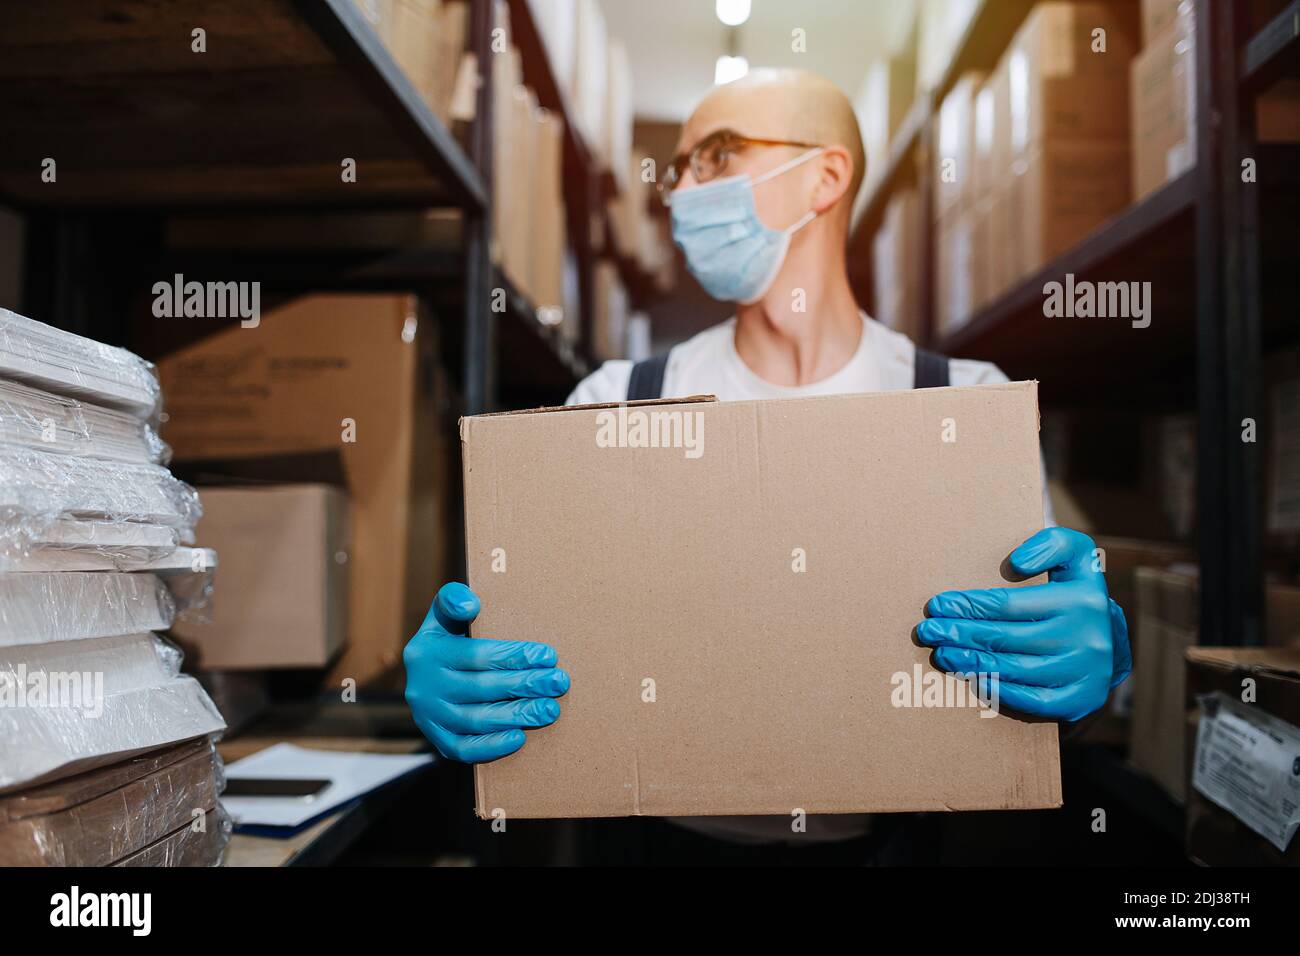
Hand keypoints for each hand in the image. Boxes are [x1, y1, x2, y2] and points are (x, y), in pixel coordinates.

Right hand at [403, 582, 569, 761]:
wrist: (428, 674)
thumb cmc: (449, 637)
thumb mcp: (445, 613)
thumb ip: (454, 599)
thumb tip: (470, 604)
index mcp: (426, 651)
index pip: (476, 655)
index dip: (514, 656)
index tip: (547, 656)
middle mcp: (422, 686)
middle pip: (481, 688)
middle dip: (525, 685)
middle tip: (558, 683)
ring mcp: (427, 716)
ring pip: (475, 720)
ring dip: (517, 715)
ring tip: (549, 709)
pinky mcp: (435, 739)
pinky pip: (463, 749)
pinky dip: (491, 746)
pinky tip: (519, 737)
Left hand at [915, 527, 1131, 721]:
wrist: (1110, 639)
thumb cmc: (1075, 591)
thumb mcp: (1075, 555)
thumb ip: (1049, 545)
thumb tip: (1017, 564)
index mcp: (1081, 599)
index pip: (1009, 604)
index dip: (969, 605)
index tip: (938, 605)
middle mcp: (1087, 637)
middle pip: (1006, 637)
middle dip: (960, 633)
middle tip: (928, 631)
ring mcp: (1085, 672)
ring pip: (1014, 669)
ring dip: (971, 662)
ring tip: (942, 654)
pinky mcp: (1082, 699)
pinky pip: (1033, 700)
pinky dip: (1000, 691)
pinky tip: (973, 679)